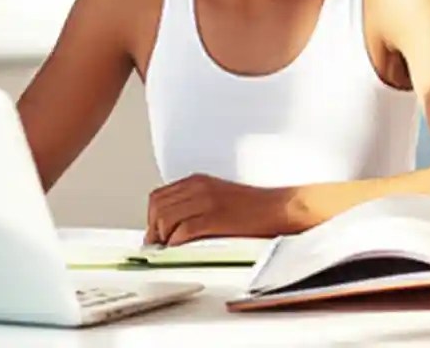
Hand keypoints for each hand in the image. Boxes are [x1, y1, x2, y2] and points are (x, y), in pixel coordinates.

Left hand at [143, 173, 289, 246]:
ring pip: (166, 218)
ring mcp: (206, 201)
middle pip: (158, 207)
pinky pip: (184, 230)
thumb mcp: (217, 197)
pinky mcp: (215, 217)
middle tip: (156, 246)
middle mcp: (199, 187)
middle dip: (153, 229)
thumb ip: (194, 205)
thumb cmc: (253, 207)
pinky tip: (179, 249)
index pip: (158, 197)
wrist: (278, 208)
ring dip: (163, 237)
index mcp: (198, 181)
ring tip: (168, 249)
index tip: (153, 233)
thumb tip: (172, 226)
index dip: (151, 218)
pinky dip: (176, 242)